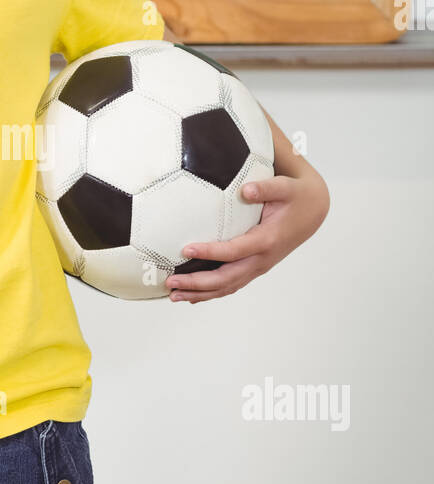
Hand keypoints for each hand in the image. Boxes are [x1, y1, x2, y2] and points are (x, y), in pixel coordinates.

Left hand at [164, 170, 329, 303]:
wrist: (313, 211)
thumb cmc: (296, 196)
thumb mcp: (285, 187)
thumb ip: (266, 188)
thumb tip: (246, 189)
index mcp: (266, 240)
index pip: (234, 251)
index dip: (210, 253)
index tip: (186, 249)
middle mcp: (262, 259)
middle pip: (226, 279)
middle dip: (197, 283)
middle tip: (170, 282)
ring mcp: (258, 267)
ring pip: (227, 287)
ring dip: (200, 293)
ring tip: (173, 296)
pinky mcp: (255, 268)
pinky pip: (231, 284)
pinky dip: (211, 293)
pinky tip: (192, 295)